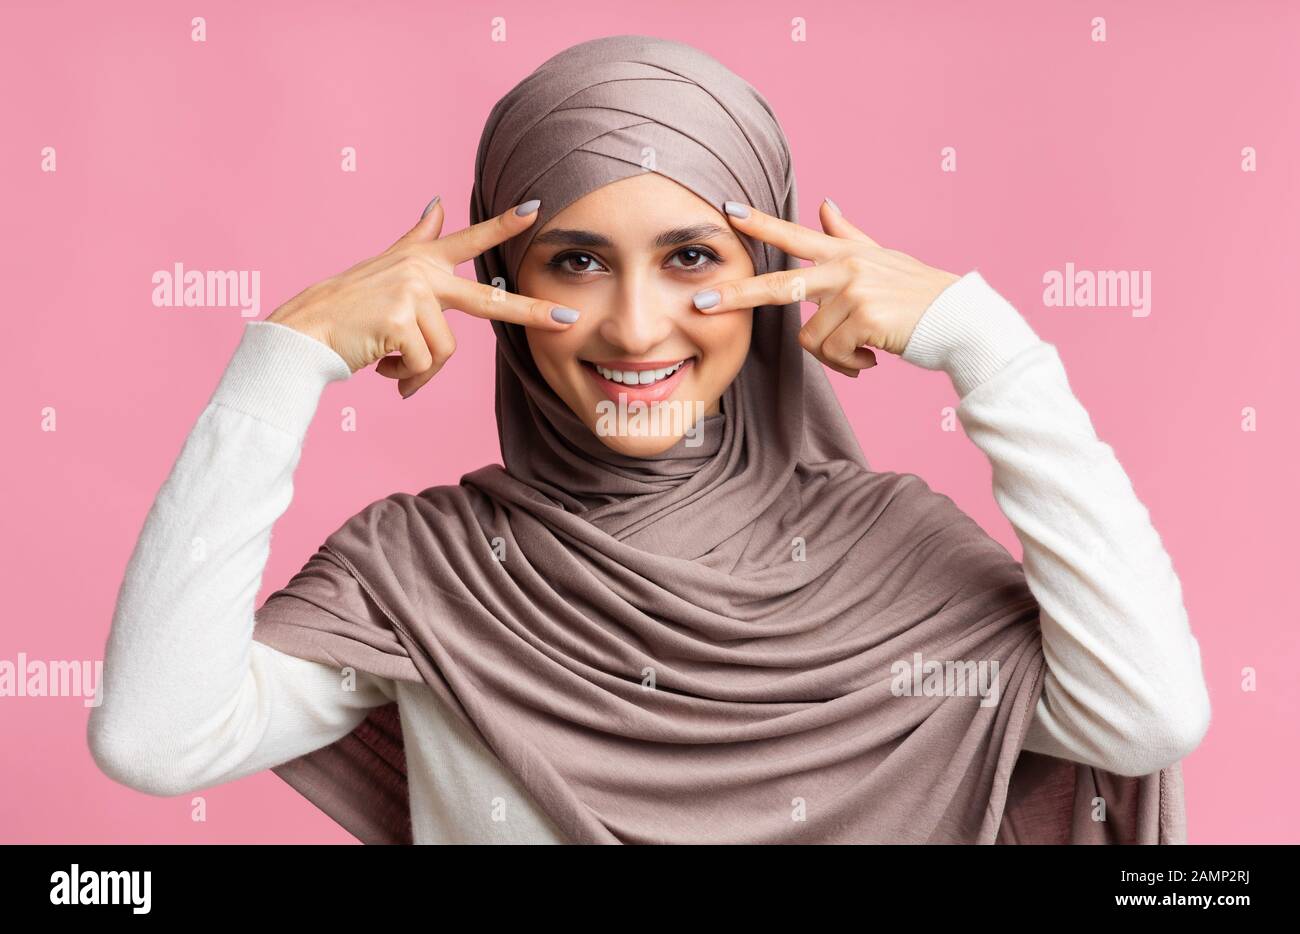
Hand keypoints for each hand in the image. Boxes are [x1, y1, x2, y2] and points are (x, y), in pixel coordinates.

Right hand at [265, 198, 579, 397]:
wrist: (307, 332)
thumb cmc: (349, 308)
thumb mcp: (387, 266)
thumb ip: (419, 238)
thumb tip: (438, 202)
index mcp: (421, 259)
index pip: (469, 239)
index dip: (503, 224)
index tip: (537, 210)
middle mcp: (420, 271)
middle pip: (489, 300)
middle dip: (531, 312)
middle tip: (568, 321)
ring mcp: (412, 294)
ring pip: (445, 352)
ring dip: (420, 370)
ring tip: (392, 364)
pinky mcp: (402, 321)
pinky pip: (424, 365)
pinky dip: (406, 377)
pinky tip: (382, 367)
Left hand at [692, 200, 959, 377]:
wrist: (961, 322)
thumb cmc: (919, 296)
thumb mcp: (882, 258)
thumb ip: (848, 235)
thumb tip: (824, 204)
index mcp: (846, 254)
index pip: (795, 236)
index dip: (760, 224)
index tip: (727, 211)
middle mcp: (846, 268)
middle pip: (779, 286)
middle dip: (737, 296)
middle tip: (700, 305)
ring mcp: (854, 292)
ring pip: (812, 340)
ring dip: (835, 355)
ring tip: (863, 351)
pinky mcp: (864, 318)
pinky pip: (834, 354)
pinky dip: (852, 364)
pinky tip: (875, 356)